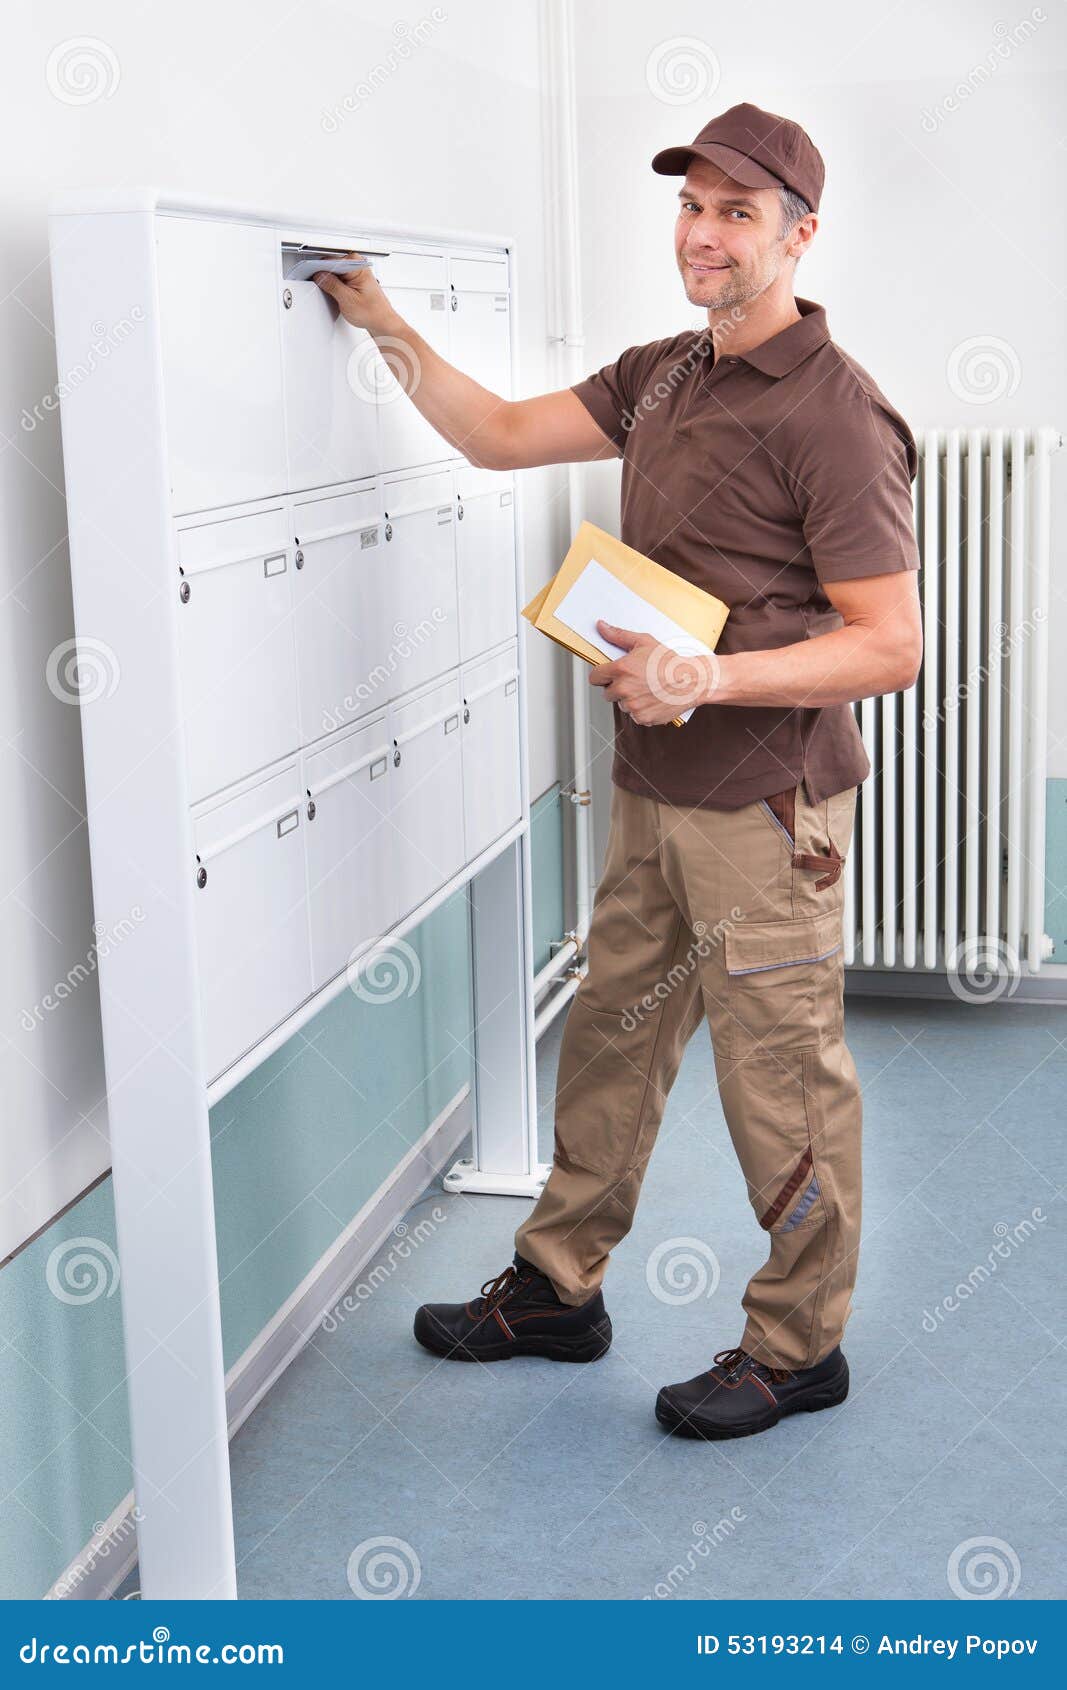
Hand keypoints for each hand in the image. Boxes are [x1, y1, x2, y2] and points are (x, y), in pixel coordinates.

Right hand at [313, 254, 396, 333]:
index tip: (311, 275)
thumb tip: (319, 276)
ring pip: (334, 271)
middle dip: (324, 275)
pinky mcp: (353, 278)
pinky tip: (333, 292)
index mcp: (357, 265)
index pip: (331, 261)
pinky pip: (338, 277)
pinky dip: (333, 284)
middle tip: (319, 286)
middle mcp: (357, 265)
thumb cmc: (372, 312)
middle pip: (331, 265)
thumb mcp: (347, 300)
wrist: (381, 321)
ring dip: (328, 280)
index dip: (319, 269)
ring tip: (328, 291)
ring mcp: (355, 271)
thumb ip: (332, 285)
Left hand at [588, 620, 719, 723]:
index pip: (595, 677)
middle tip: (634, 680)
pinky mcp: (642, 718)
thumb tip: (601, 627)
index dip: (601, 675)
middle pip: (607, 693)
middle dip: (617, 687)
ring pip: (621, 705)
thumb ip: (618, 635)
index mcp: (621, 670)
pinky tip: (653, 699)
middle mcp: (624, 689)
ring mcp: (633, 706)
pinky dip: (641, 709)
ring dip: (629, 699)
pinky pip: (634, 715)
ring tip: (647, 689)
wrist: (692, 681)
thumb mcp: (644, 642)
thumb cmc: (670, 661)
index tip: (609, 674)